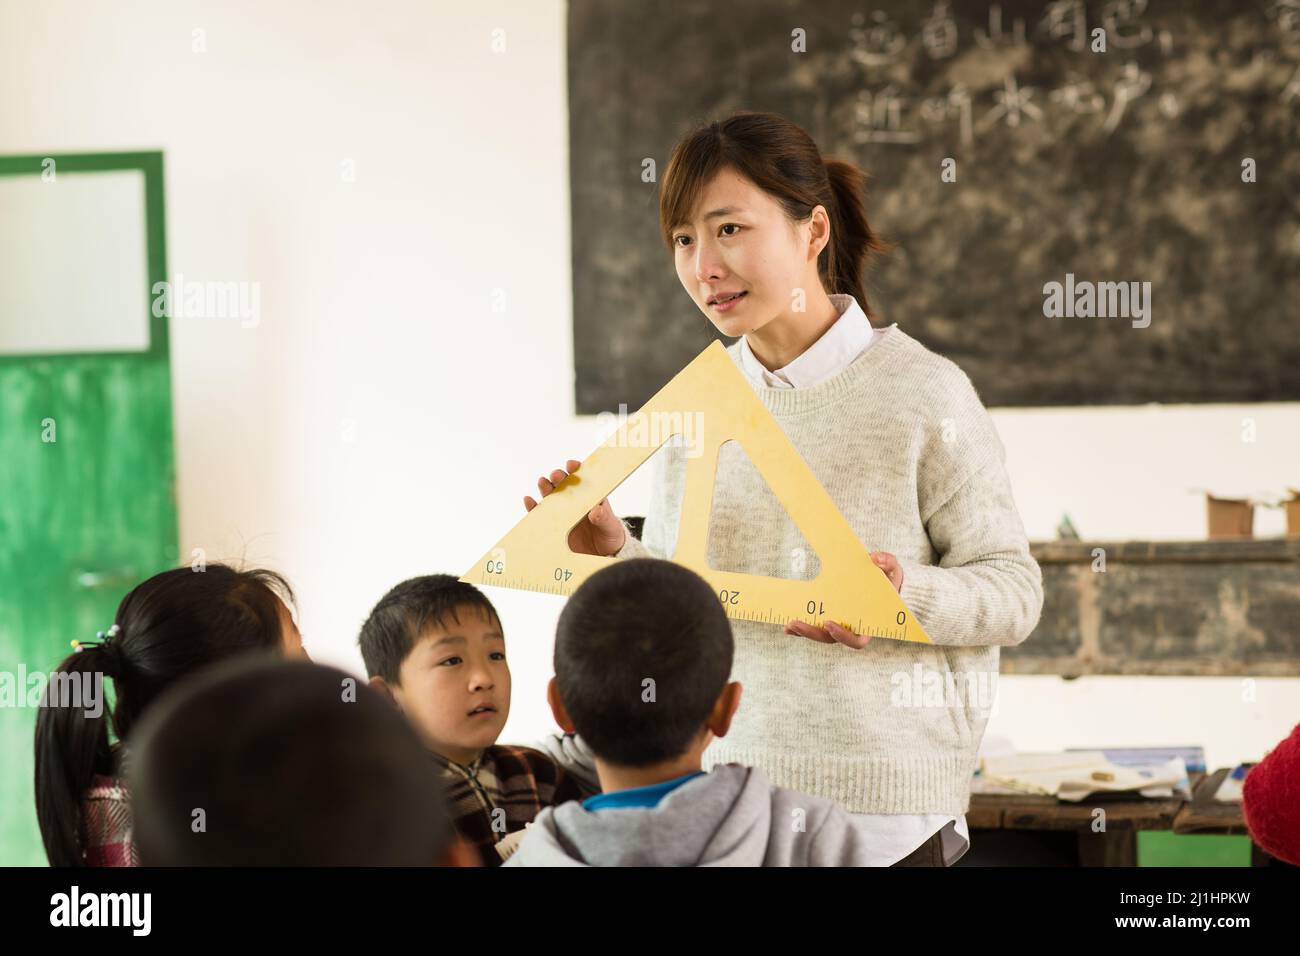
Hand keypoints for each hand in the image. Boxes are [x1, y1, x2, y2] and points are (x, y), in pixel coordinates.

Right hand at [523, 459, 626, 556]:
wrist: (601, 556)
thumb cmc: (609, 535)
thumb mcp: (610, 527)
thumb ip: (604, 518)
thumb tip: (595, 510)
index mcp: (591, 496)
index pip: (582, 478)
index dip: (576, 469)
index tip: (571, 464)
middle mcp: (575, 501)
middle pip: (564, 484)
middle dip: (559, 477)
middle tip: (556, 475)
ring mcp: (562, 512)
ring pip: (551, 496)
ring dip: (545, 487)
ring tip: (542, 482)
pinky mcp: (553, 525)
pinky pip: (540, 514)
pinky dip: (533, 507)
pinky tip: (528, 500)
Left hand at [783, 551, 903, 648]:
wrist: (883, 583)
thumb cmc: (889, 580)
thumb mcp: (894, 570)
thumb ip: (889, 563)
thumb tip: (876, 558)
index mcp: (870, 624)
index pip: (857, 641)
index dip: (843, 636)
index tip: (829, 624)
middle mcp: (852, 629)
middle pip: (831, 639)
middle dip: (812, 633)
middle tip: (795, 623)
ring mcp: (840, 626)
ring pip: (821, 635)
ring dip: (804, 632)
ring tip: (788, 625)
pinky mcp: (830, 619)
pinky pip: (815, 627)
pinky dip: (802, 628)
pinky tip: (787, 626)